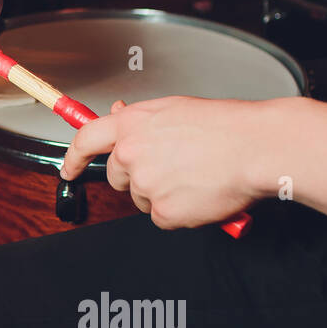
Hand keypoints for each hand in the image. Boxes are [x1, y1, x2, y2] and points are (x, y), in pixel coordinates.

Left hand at [60, 97, 271, 229]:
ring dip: (163, 194)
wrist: (257, 147)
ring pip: (143, 199)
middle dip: (138, 177)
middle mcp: (131, 153)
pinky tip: (200, 194)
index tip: (70, 168)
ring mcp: (145, 184)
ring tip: (195, 176)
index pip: (86, 140)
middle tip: (173, 169)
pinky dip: (180, 213)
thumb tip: (118, 115)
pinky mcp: (163, 212)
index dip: (74, 157)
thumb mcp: (174, 108)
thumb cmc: (226, 126)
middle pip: (118, 176)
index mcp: (132, 124)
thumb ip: (141, 118)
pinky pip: (163, 218)